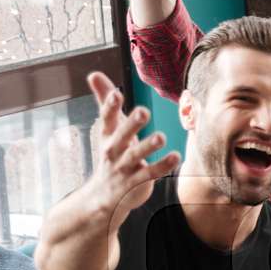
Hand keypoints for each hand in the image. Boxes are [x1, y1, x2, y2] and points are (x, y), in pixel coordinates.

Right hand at [82, 72, 179, 218]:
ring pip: (135, 156)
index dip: (109, 106)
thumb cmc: (111, 152)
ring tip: (161, 137)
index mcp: (107, 135)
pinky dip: (162, 166)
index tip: (116, 93)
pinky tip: (177, 156)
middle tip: (144, 111)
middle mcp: (113, 150)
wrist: (102, 196)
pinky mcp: (136, 182)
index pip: (106, 118)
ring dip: (148, 146)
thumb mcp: (108, 128)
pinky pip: (150, 174)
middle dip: (131, 124)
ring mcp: (123, 168)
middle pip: (121, 136)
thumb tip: (94, 73)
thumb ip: (104, 101)